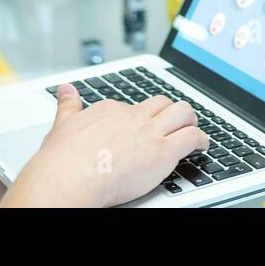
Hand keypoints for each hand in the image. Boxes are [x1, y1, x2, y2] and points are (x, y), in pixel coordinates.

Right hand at [0, 83, 208, 207]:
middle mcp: (132, 117)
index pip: (133, 107)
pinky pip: (191, 137)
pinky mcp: (163, 152)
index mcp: (110, 110)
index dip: (140, 117)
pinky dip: (201, 140)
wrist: (70, 176)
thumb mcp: (62, 124)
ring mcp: (149, 132)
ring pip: (181, 113)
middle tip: (175, 121)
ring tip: (193, 129)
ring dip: (190, 119)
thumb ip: (68, 105)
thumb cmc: (62, 159)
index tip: (142, 127)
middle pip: (161, 103)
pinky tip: (202, 146)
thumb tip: (66, 90)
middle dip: (170, 111)